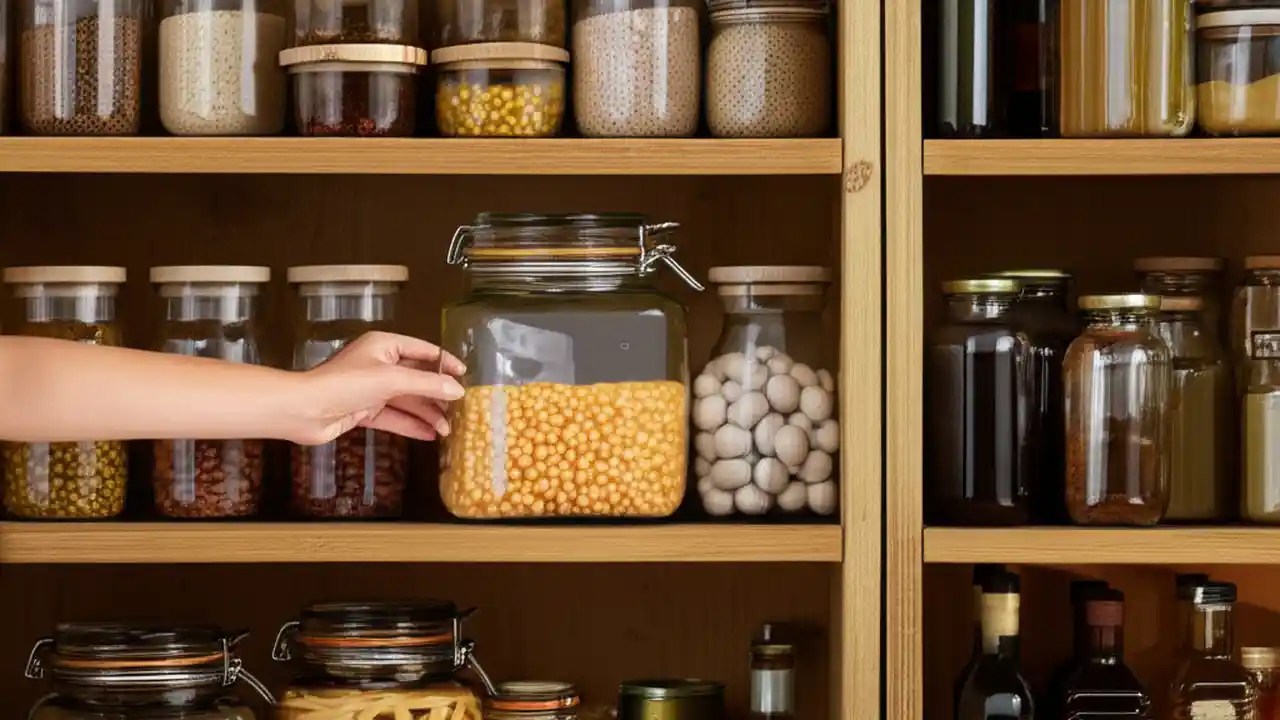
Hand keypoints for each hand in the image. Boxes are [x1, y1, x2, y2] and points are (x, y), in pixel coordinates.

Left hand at [294, 331, 465, 444]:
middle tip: (460, 409)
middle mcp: (379, 365)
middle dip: (437, 394)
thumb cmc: (345, 384)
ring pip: (407, 400)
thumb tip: (457, 389)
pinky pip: (394, 417)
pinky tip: (429, 435)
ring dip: (427, 414)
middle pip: (417, 379)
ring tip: (448, 429)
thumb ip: (426, 385)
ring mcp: (372, 389)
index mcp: (384, 346)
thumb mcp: (391, 379)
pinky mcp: (364, 411)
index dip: (445, 363)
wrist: (304, 410)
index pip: (423, 351)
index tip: (465, 376)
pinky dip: (411, 425)